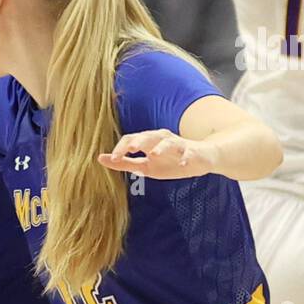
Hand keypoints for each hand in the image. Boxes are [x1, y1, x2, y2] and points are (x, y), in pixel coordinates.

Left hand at [98, 129, 214, 180]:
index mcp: (148, 142)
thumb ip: (124, 163)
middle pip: (148, 136)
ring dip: (160, 148)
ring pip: (168, 142)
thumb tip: (101, 159)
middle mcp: (162, 139)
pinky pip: (189, 153)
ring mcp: (178, 145)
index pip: (132, 139)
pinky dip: (185, 157)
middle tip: (130, 149)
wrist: (202, 158)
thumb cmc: (171, 162)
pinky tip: (182, 164)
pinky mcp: (193, 152)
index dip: (122, 148)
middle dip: (139, 142)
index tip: (113, 159)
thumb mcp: (146, 166)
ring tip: (153, 154)